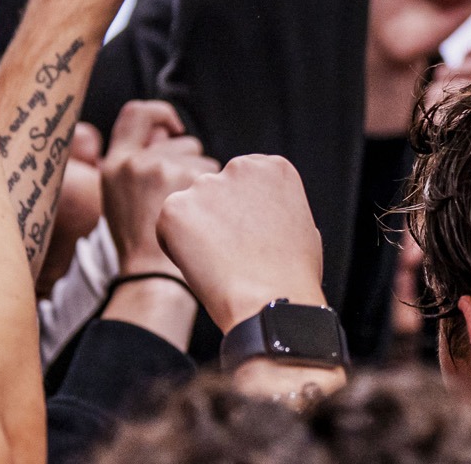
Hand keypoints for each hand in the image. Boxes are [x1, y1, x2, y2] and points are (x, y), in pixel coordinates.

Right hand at [101, 101, 219, 277]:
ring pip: (204, 161)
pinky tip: (206, 218)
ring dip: (204, 181)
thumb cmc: (140, 241)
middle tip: (182, 199)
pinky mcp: (190, 184)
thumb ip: (136, 162)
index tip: (174, 127)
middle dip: (190, 162)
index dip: (161, 114)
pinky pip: (218, 178)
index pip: (138, 113)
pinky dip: (219, 195)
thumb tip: (167, 131)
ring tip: (191, 213)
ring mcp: (164, 171)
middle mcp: (137, 162)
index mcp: (115, 164)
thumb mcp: (119, 196)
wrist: (152, 276)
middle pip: (182, 141)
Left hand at [157, 154, 323, 331]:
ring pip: (191, 206)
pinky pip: (167, 225)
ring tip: (218, 262)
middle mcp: (238, 167)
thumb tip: (261, 213)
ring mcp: (205, 185)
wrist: (270, 301)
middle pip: (215, 189)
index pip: (243, 178)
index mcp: (272, 167)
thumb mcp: (302, 226)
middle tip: (230, 251)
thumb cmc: (291, 275)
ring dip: (197, 229)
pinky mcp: (175, 207)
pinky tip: (199, 266)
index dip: (242, 209)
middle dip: (217, 215)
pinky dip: (175, 245)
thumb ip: (276, 207)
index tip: (247, 234)